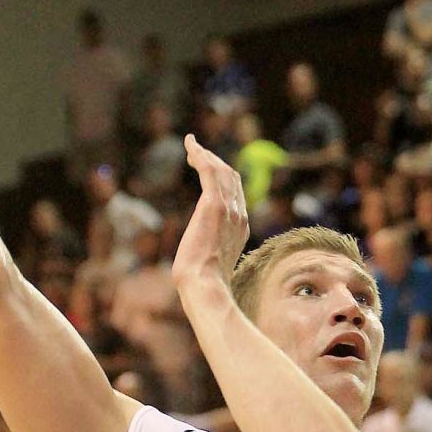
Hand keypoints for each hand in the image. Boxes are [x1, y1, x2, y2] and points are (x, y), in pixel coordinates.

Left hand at [170, 135, 248, 297]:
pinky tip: (190, 145)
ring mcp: (229, 209)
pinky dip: (200, 154)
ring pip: (221, 170)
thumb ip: (213, 252)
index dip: (222, 179)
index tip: (207, 171)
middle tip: (197, 154)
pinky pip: (209, 170)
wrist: (205, 286)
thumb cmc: (203, 283)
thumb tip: (203, 260)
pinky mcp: (213, 205)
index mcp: (241, 228)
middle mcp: (239, 216)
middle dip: (215, 162)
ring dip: (206, 156)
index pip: (236, 194)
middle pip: (231, 177)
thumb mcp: (212, 264)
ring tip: (191, 147)